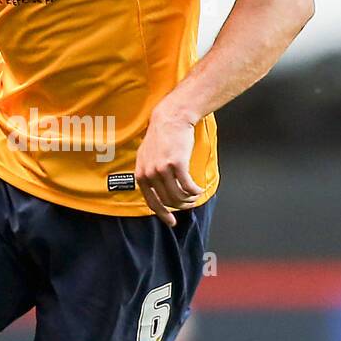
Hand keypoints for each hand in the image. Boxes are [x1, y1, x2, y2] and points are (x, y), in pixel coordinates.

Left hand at [135, 104, 203, 227]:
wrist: (171, 118)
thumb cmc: (162, 136)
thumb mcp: (147, 156)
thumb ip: (149, 173)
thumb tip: (157, 192)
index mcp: (141, 174)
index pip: (151, 201)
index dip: (163, 214)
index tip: (172, 222)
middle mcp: (149, 173)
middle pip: (168, 200)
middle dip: (181, 205)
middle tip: (190, 203)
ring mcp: (162, 169)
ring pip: (178, 196)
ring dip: (189, 199)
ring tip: (195, 195)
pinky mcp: (177, 164)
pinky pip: (188, 186)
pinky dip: (195, 191)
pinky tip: (199, 189)